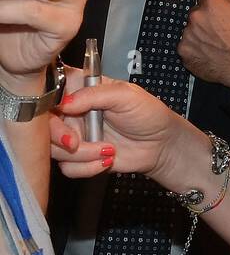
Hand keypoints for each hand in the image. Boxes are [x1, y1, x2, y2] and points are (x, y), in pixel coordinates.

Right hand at [50, 67, 178, 178]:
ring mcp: (73, 135)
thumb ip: (95, 94)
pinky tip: (107, 160)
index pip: (49, 88)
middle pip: (43, 123)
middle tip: (74, 142)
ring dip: (80, 154)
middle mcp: (71, 111)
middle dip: (57, 135)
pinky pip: (67, 167)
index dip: (47, 99)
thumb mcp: (126, 95)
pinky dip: (87, 167)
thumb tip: (65, 102)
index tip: (59, 110)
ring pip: (53, 148)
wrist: (162, 145)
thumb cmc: (147, 113)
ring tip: (108, 150)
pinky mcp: (79, 158)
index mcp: (79, 88)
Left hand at [178, 0, 229, 91]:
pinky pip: (186, 45)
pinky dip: (194, 48)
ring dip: (198, 34)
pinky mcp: (183, 51)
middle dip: (204, 19)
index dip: (214, 5)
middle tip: (219, 32)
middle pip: (195, 12)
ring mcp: (187, 35)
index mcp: (209, 3)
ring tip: (214, 44)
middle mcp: (195, 16)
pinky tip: (208, 52)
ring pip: (190, 29)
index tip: (221, 16)